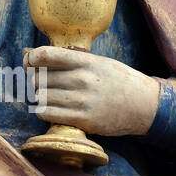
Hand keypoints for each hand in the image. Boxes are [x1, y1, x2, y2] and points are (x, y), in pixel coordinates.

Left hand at [24, 46, 159, 136]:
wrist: (145, 105)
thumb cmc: (119, 81)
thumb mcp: (99, 62)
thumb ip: (69, 60)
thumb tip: (31, 54)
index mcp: (87, 61)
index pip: (47, 55)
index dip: (31, 59)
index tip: (29, 63)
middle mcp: (83, 79)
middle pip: (40, 77)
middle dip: (33, 79)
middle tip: (37, 82)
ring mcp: (83, 101)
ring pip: (41, 96)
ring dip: (38, 96)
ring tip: (44, 96)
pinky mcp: (83, 120)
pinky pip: (48, 114)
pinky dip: (42, 110)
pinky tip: (47, 108)